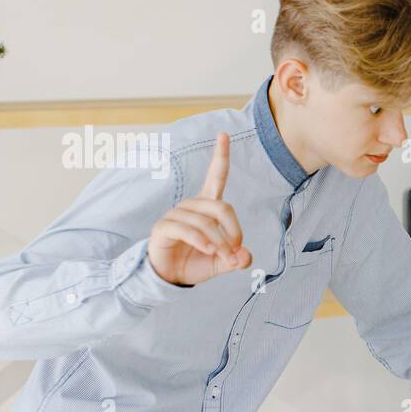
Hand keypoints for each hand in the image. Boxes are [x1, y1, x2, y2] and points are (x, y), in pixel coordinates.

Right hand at [147, 132, 252, 285]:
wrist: (170, 277)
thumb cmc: (196, 262)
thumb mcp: (223, 262)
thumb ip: (238, 258)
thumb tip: (246, 257)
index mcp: (207, 207)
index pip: (216, 177)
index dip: (220, 156)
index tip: (223, 134)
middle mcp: (192, 206)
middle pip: (222, 207)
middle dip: (234, 231)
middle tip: (236, 252)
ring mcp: (176, 215)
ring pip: (207, 223)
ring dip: (221, 244)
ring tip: (223, 258)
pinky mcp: (164, 227)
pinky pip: (188, 230)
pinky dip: (202, 242)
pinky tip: (209, 251)